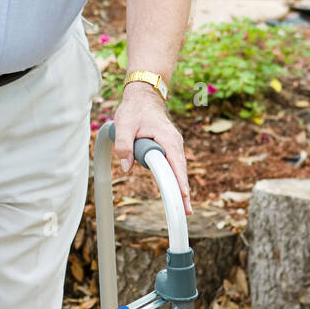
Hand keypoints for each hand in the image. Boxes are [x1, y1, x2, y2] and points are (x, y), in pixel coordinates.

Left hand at [112, 83, 191, 215]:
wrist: (143, 96)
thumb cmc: (134, 109)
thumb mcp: (124, 125)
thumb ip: (124, 145)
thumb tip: (126, 168)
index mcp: (167, 138)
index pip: (176, 164)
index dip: (179, 181)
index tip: (183, 197)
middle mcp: (174, 143)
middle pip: (180, 170)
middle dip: (183, 191)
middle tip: (186, 212)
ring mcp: (173, 145)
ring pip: (176, 168)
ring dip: (178, 185)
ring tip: (182, 206)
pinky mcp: (168, 147)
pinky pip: (171, 165)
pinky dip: (173, 177)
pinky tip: (175, 191)